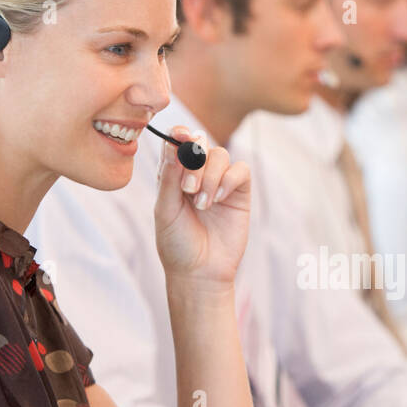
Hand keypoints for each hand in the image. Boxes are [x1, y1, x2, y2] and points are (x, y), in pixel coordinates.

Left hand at [153, 125, 250, 286]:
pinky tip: (218, 200)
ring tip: (203, 204)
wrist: (200, 272)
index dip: (179, 134)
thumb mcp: (165, 210)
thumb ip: (168, 177)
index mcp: (172, 175)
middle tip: (188, 190)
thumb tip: (173, 144)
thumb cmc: (177, 244)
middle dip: (194, 161)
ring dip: (210, 176)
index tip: (180, 136)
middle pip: (200, 144)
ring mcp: (219, 182)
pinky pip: (240, 170)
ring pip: (220, 155)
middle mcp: (196, 175)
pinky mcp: (238, 193)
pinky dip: (229, 180)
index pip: (176, 143)